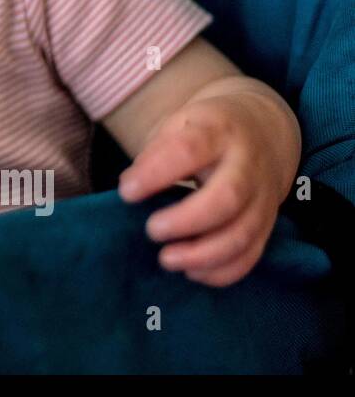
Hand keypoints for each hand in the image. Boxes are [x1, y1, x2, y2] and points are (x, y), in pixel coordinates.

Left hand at [117, 91, 299, 286]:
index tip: (127, 193)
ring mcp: (263, 196)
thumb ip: (155, 153)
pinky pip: (252, 254)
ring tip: (167, 259)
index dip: (156, 174)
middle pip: (226, 198)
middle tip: (152, 230)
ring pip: (242, 233)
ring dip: (203, 255)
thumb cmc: (205, 131)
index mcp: (218, 130)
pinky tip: (192, 271)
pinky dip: (222, 270)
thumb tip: (130, 188)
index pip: (189, 150)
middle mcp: (247, 164)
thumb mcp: (178, 124)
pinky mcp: (269, 223)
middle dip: (186, 221)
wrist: (263, 130)